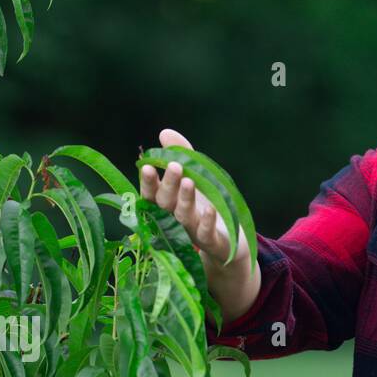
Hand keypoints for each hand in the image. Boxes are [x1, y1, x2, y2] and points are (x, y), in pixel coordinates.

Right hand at [139, 128, 256, 314]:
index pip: (152, 194)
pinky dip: (207, 221)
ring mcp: (192, 233)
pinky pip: (207, 233)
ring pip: (184, 217)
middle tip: (175, 167)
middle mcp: (175, 219)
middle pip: (166, 204)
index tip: (146, 166)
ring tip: (190, 181)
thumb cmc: (205, 208)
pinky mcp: (212, 243)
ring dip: (186, 199)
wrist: (231, 244)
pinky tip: (210, 209)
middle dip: (169, 185)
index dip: (148, 182)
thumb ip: (181, 156)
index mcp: (167, 204)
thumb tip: (165, 133)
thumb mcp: (195, 179)